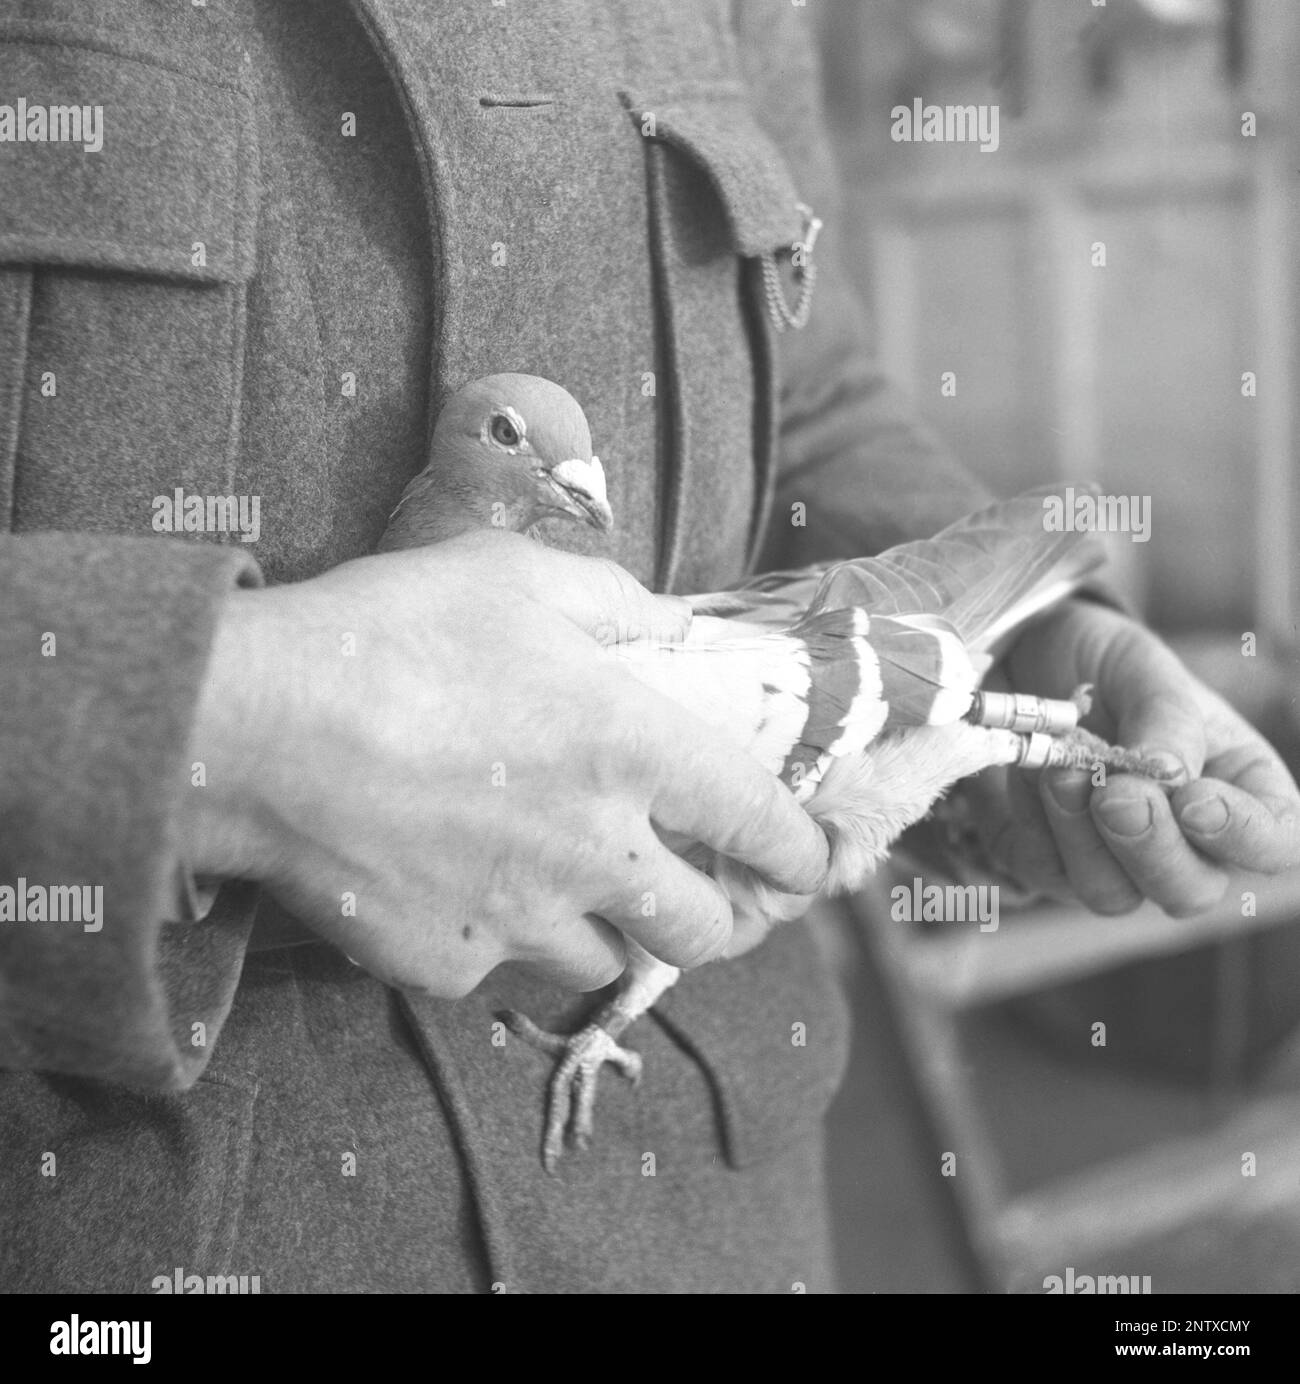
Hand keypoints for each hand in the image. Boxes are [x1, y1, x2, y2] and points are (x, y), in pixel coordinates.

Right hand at [179, 531, 827, 995]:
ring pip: (606, 961)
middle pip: (704, 932)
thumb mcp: (519, 578)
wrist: (259, 728)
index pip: (762, 824)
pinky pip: (499, 968)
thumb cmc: (395, 634)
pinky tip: (461, 885)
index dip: (801, 851)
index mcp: (637, 754)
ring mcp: (522, 920)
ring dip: (607, 929)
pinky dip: (500, 937)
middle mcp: (599, 854)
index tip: (809, 861)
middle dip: (719, 919)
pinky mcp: (448, 962)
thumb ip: (620, 605)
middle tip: (699, 894)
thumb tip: (671, 630)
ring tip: (568, 883)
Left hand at [966, 599, 1299, 915]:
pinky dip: (1036, 825)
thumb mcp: (1144, 668)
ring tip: (1062, 771)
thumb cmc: (1105, 663)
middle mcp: (1185, 841)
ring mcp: (1114, 860)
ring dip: (1083, 839)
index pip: (1274, 844)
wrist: (1024, 654)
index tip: (1194, 800)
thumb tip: (1170, 776)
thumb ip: (1168, 720)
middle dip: (1151, 849)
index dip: (1243, 837)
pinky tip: (1034, 773)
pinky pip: (1045, 871)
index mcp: (1240, 789)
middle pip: (1189, 891)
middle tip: (1117, 796)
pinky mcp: (1048, 862)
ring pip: (1111, 894)